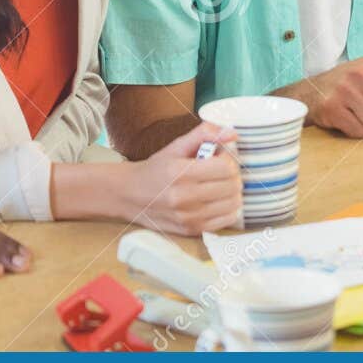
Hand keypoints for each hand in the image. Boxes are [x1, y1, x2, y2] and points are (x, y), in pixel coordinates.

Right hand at [120, 121, 241, 235]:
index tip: (220, 156)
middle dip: (233, 174)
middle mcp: (184, 197)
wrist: (129, 196)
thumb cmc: (155, 169)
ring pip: (233, 204)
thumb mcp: (175, 146)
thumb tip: (232, 133)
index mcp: (180, 173)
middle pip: (232, 185)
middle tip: (221, 169)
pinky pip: (226, 220)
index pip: (225, 167)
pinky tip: (218, 199)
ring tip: (220, 184)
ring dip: (233, 191)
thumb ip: (204, 134)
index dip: (229, 158)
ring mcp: (188, 217)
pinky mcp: (192, 230)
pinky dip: (228, 208)